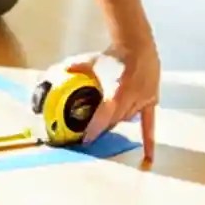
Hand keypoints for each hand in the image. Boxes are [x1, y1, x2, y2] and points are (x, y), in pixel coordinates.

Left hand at [64, 39, 159, 160]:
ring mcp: (143, 100)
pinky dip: (148, 142)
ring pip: (126, 120)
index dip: (94, 129)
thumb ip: (72, 67)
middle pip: (114, 120)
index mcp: (117, 91)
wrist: (137, 46)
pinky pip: (150, 124)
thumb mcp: (89, 61)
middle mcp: (132, 98)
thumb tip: (53, 71)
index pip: (104, 116)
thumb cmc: (112, 55)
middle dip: (102, 126)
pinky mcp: (151, 101)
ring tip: (105, 121)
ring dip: (115, 121)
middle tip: (89, 130)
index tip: (85, 140)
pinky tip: (148, 158)